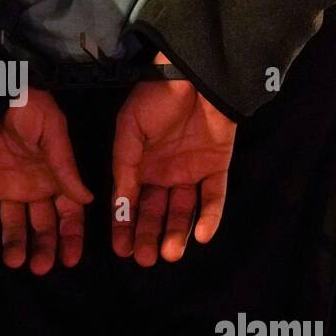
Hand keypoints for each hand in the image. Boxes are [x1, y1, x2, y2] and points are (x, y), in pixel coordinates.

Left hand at [0, 88, 92, 274]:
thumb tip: (88, 199)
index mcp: (55, 175)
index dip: (71, 236)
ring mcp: (6, 188)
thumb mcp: (52, 132)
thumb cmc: (25, 106)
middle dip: (44, 248)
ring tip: (15, 263)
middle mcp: (33, 187)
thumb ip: (66, 167)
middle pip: (42, 225)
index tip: (72, 259)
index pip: (68, 213)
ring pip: (12, 226)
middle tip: (41, 268)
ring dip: (14, 246)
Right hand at [112, 56, 236, 265]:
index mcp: (139, 165)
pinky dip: (209, 217)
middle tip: (144, 259)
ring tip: (170, 254)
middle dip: (149, 237)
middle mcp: (163, 173)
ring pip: (183, 210)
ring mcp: (190, 171)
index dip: (125, 226)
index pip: (130, 203)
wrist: (195, 75)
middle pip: (156, 213)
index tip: (120, 250)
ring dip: (176, 233)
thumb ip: (124, 167)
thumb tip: (118, 206)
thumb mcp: (129, 130)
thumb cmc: (156, 98)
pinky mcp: (217, 168)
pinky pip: (214, 197)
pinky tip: (201, 236)